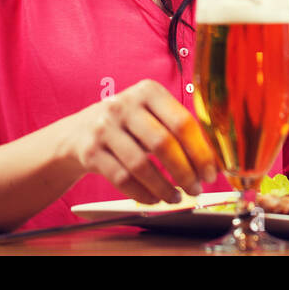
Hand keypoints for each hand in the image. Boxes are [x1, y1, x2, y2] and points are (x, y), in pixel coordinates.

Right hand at [59, 79, 218, 205]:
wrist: (76, 132)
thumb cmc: (126, 125)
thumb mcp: (149, 114)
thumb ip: (177, 129)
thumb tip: (211, 161)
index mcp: (148, 91)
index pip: (183, 122)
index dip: (200, 152)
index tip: (211, 173)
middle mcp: (124, 105)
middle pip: (163, 143)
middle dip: (185, 172)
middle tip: (196, 189)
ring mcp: (104, 127)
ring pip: (141, 165)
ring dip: (164, 187)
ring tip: (176, 197)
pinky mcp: (90, 151)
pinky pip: (121, 178)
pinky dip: (142, 193)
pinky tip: (154, 198)